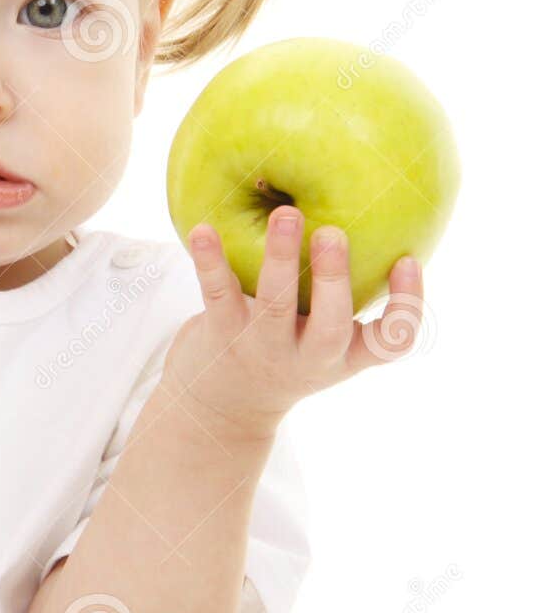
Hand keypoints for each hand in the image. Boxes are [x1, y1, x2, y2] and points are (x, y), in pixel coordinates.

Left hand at [160, 205, 425, 442]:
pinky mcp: (222, 336)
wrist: (223, 404)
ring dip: (280, 257)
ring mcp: (264, 349)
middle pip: (330, 327)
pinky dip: (211, 261)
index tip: (408, 260)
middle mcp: (308, 358)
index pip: (391, 343)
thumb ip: (344, 293)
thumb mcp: (323, 336)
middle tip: (334, 233)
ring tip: (286, 214)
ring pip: (275, 306)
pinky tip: (203, 229)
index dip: (407, 306)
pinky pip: (218, 294)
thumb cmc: (288, 349)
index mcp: (344, 355)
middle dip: (333, 279)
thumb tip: (373, 207)